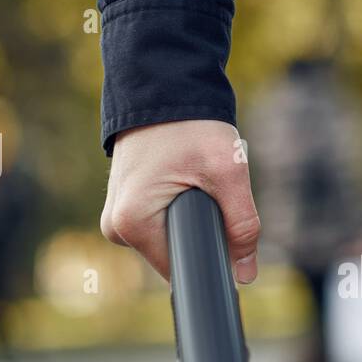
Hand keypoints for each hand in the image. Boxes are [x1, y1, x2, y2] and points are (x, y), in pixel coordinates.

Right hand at [101, 120, 259, 282]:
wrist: (162, 87)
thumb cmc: (190, 125)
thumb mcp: (227, 173)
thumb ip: (242, 226)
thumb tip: (245, 274)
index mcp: (131, 224)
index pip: (181, 268)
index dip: (212, 259)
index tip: (229, 234)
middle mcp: (116, 228)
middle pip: (176, 255)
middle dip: (203, 234)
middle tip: (212, 192)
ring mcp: (117, 218)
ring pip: (171, 240)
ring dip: (193, 221)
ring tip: (196, 182)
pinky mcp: (124, 208)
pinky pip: (161, 225)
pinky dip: (180, 211)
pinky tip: (185, 183)